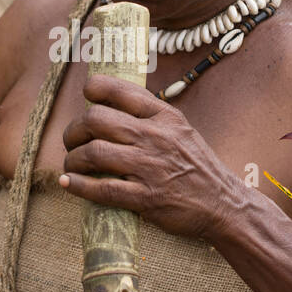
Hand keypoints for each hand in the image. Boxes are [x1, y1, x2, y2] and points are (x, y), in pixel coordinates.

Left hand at [60, 74, 240, 237]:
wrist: (223, 203)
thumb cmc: (197, 166)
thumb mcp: (180, 129)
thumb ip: (150, 115)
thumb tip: (110, 104)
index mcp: (164, 116)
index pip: (120, 90)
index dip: (95, 88)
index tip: (86, 96)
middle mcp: (155, 137)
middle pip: (96, 120)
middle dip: (74, 130)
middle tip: (72, 141)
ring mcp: (149, 167)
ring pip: (93, 153)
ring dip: (73, 159)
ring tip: (72, 165)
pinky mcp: (146, 198)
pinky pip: (102, 189)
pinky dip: (78, 186)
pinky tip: (68, 184)